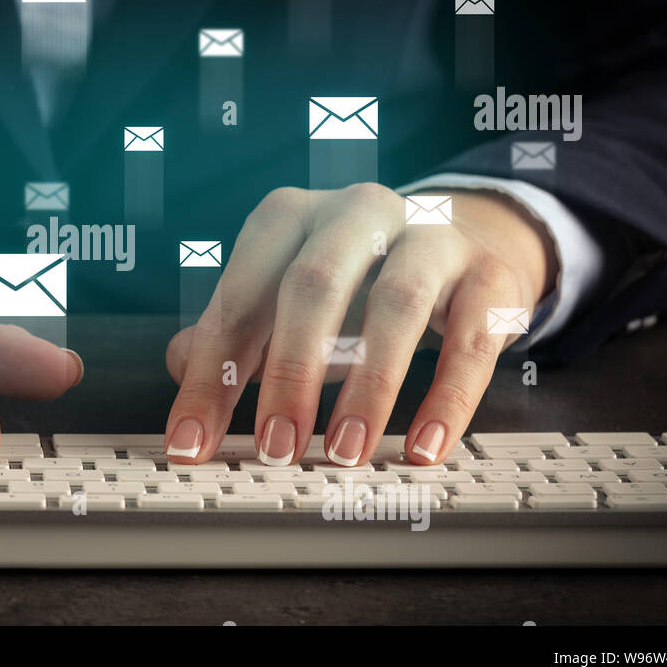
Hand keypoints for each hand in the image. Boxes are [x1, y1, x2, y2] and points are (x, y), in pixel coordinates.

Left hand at [164, 184, 556, 466]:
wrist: (463, 237)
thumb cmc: (354, 279)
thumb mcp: (283, 294)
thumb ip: (232, 333)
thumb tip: (178, 366)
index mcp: (289, 217)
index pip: (239, 296)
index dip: (212, 374)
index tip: (191, 442)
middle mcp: (356, 213)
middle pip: (312, 285)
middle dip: (288, 373)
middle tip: (274, 446)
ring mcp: (428, 237)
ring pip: (394, 305)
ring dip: (366, 387)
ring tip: (344, 453)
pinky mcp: (488, 276)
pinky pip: (470, 339)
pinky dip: (448, 398)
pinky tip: (426, 446)